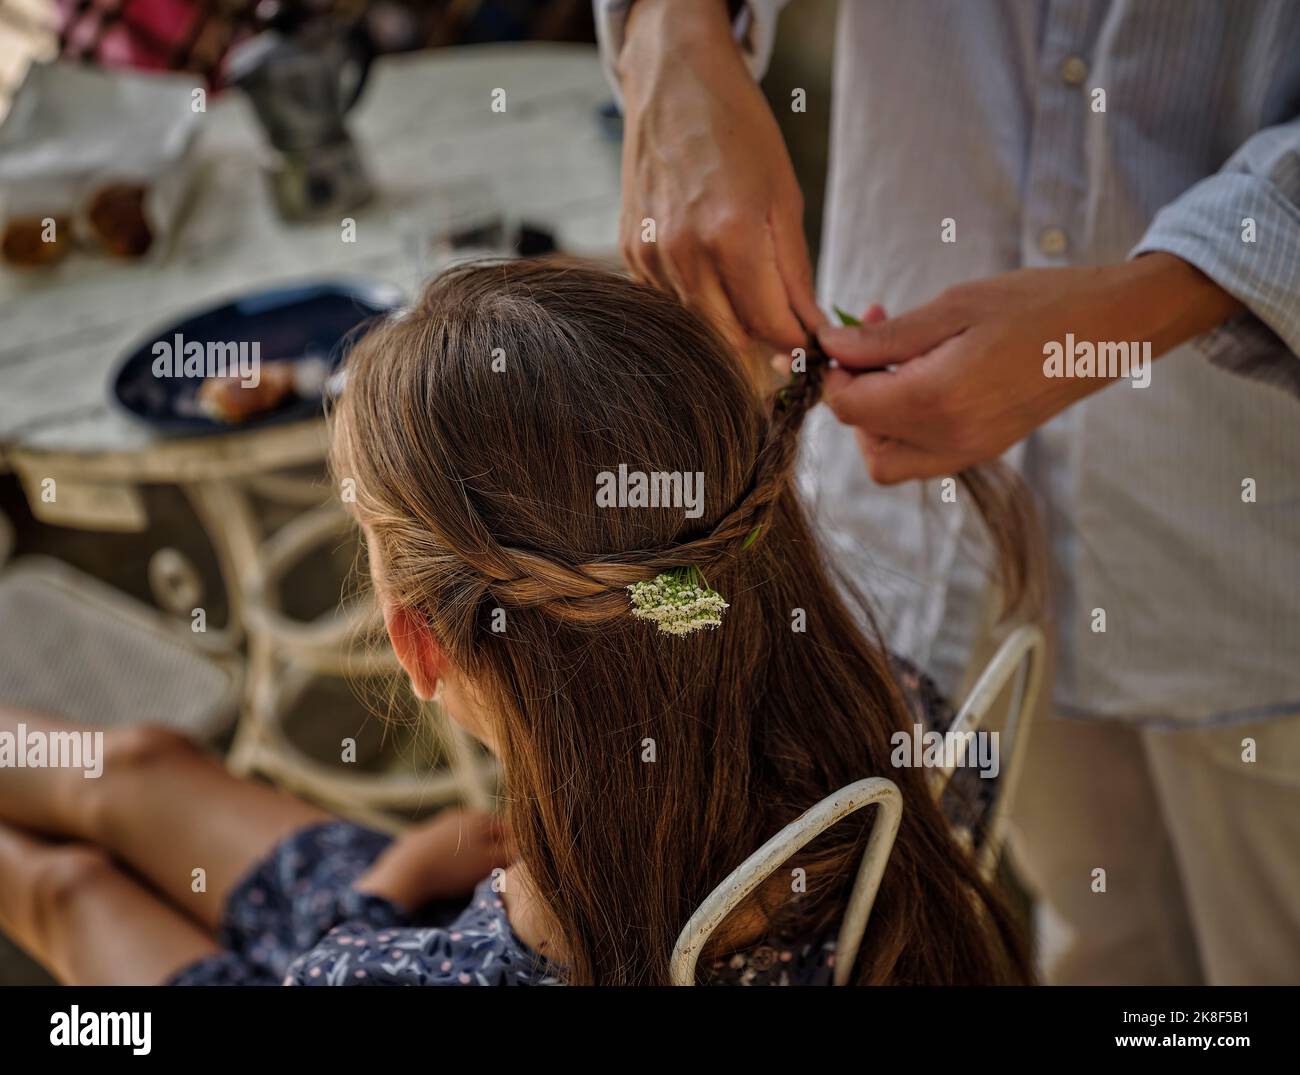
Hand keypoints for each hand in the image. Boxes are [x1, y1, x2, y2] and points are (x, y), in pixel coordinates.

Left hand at [355, 809, 511, 909]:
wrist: (406, 871)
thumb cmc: (454, 868)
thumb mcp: (490, 863)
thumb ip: (512, 853)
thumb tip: (528, 849)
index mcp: (481, 817)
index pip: (509, 830)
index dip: (515, 849)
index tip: (513, 869)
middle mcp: (460, 815)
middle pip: (486, 834)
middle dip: (492, 852)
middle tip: (491, 875)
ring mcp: (438, 825)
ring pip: (464, 841)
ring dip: (470, 856)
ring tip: (467, 877)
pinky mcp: (420, 839)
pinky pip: (443, 849)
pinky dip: (448, 859)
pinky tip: (445, 874)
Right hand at [617, 0, 821, 350]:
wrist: (674, 83)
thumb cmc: (738, 131)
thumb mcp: (784, 198)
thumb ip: (795, 273)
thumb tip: (810, 329)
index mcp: (730, 237)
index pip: (771, 326)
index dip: (797, 342)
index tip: (811, 342)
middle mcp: (683, 254)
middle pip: (731, 339)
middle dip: (763, 340)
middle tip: (783, 323)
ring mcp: (650, 256)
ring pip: (698, 325)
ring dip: (728, 321)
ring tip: (746, 285)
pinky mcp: (630, 254)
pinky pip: (670, 302)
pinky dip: (696, 300)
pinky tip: (708, 267)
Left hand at [817, 254, 1242, 482]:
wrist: (1108, 328)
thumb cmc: (1035, 305)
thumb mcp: (953, 307)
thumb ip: (884, 337)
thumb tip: (829, 345)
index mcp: (937, 401)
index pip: (850, 407)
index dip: (835, 373)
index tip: (847, 336)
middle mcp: (950, 440)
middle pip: (866, 441)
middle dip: (854, 395)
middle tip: (872, 344)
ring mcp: (969, 452)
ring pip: (890, 460)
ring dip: (878, 418)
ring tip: (899, 362)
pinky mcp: (984, 450)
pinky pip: (923, 456)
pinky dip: (907, 426)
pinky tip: (925, 377)